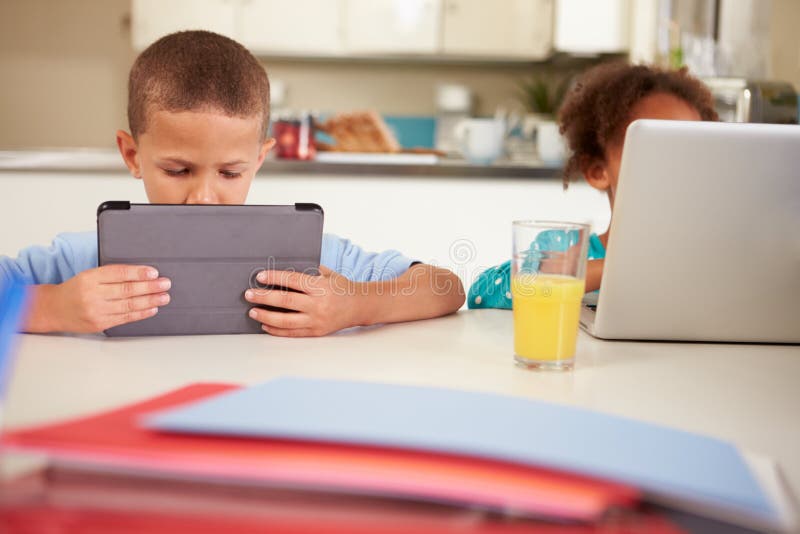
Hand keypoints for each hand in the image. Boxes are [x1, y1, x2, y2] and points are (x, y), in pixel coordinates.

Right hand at [48, 264, 170, 332]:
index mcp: (90, 277)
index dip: (138, 273)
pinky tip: (152, 308)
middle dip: (150, 287)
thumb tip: (141, 275)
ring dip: (150, 301)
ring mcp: (96, 311)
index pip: (118, 273)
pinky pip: (125, 318)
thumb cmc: (75, 290)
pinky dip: (141, 313)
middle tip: (165, 284)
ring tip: (164, 296)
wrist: (53, 309)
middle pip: (127, 290)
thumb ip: (111, 275)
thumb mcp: (89, 275)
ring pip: (128, 305)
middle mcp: (93, 294)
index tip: (154, 272)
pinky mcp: (100, 324)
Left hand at [244, 266, 360, 336]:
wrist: (360, 306)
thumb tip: (282, 270)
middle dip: (264, 297)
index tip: (260, 277)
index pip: (293, 280)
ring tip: (253, 311)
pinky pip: (293, 332)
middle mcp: (318, 304)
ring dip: (266, 316)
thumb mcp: (327, 274)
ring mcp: (317, 320)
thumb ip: (308, 271)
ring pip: (286, 320)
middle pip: (286, 301)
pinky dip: (277, 329)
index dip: (275, 277)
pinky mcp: (317, 332)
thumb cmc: (341, 287)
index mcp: (320, 287)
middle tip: (249, 294)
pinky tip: (265, 324)